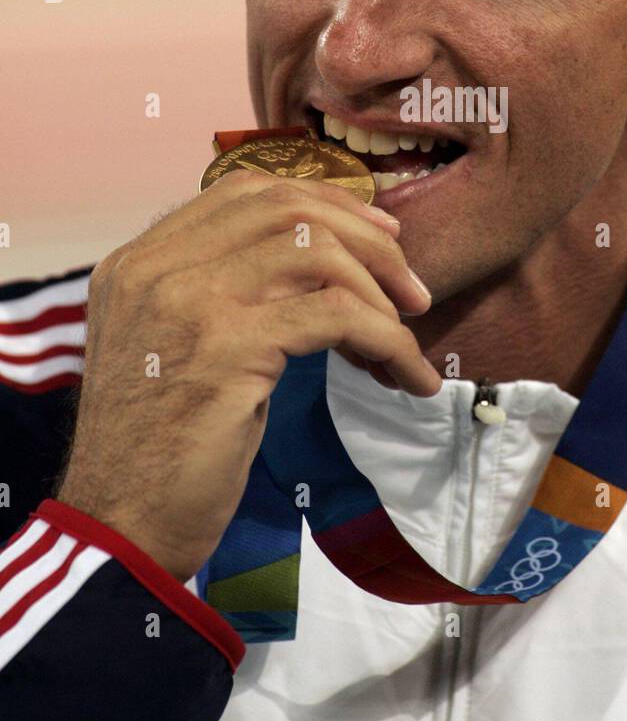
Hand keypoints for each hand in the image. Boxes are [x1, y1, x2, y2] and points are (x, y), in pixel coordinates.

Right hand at [57, 170, 439, 580]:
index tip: (379, 233)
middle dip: (367, 241)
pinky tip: (407, 377)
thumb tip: (320, 259)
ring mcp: (189, 301)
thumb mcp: (176, 349)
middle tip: (412, 289)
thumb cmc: (160, 451)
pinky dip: (388, 341)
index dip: (324, 201)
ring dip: (381, 292)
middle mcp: (156, 267)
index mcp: (140, 261)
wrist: (120, 529)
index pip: (245, 191)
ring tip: (409, 337)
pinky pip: (337, 317)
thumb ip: (219, 294)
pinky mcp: (227, 347)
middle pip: (288, 208)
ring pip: (318, 253)